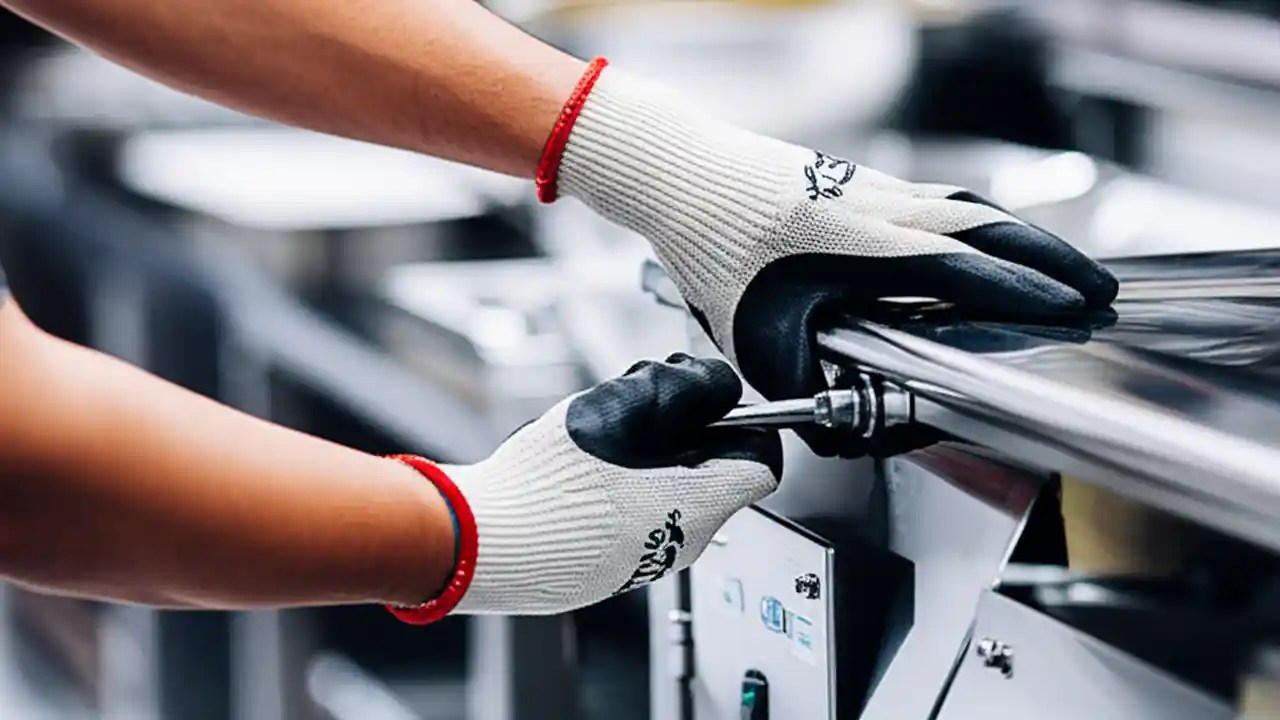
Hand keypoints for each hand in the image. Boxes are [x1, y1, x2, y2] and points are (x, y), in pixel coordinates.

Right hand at [439, 354, 780, 614]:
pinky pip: (639, 518)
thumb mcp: (623, 408)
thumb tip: (721, 386)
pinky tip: (580, 477)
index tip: (708, 401)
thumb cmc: (548, 482)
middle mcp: (683, 541)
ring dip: (648, 457)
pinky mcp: (615, 569)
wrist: (485, 541)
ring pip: (674, 493)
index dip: (743, 422)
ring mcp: (648, 560)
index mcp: (700, 505)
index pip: (763, 463)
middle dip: (682, 432)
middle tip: (634, 410)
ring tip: (598, 442)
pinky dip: (622, 488)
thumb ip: (686, 389)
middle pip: (714, 473)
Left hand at [550, 65, 1117, 454]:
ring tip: (1056, 265)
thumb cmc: (712, 249)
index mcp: (862, 246)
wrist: (680, 175)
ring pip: (965, 206)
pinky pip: (936, 199)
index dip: (1026, 291)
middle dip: (1052, 259)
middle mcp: (879, 207)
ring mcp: (870, 187)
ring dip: (1020, 236)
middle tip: (1096, 286)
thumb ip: (803, 389)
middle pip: (989, 225)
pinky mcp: (856, 180)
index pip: (967, 268)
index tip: (1072, 309)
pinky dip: (977, 221)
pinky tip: (980, 238)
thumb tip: (840, 429)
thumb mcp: (753, 339)